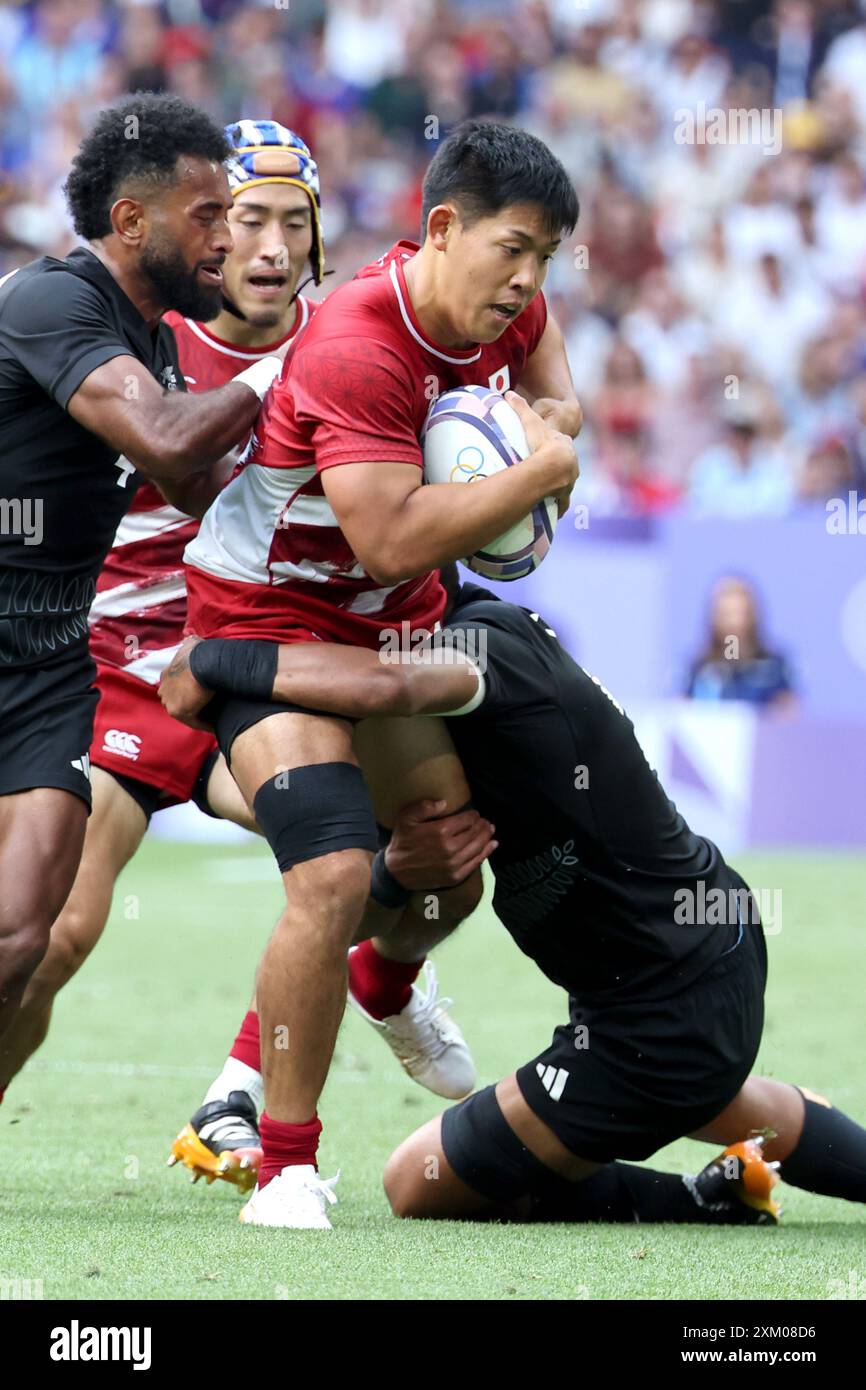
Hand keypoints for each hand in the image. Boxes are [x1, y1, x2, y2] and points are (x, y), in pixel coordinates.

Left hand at [158, 635, 213, 730]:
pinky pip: (193, 722)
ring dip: (196, 716)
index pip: (173, 687)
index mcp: (167, 674)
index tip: (198, 694)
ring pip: (184, 712)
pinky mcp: (177, 711)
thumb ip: (190, 640)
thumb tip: (189, 636)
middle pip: (175, 701)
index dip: (186, 691)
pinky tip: (214, 726)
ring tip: (212, 719)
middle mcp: (164, 688)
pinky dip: (204, 724)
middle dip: (188, 705)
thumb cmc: (201, 653)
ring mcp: (169, 700)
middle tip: (206, 708)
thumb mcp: (193, 642)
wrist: (205, 662)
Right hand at [384, 799, 497, 889]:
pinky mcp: (455, 876)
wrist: (396, 872)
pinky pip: (475, 862)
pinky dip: (486, 853)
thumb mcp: (405, 818)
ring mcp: (454, 864)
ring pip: (477, 847)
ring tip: (490, 830)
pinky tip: (492, 845)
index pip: (466, 820)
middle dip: (482, 825)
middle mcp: (450, 848)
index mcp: (440, 831)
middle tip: (485, 821)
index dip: (473, 815)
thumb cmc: (401, 842)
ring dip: (486, 836)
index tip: (474, 814)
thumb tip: (444, 803)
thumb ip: (424, 807)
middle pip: (474, 833)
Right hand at [505, 391, 579, 515]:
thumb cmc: (542, 443)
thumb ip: (520, 408)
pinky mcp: (564, 495)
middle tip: (543, 471)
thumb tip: (508, 393)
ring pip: (565, 483)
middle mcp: (571, 464)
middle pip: (564, 464)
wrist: (554, 466)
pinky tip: (552, 510)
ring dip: (558, 486)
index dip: (551, 445)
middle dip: (557, 466)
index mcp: (565, 446)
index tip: (543, 448)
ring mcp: (569, 481)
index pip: (559, 443)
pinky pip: (561, 502)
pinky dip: (558, 505)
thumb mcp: (531, 422)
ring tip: (546, 491)